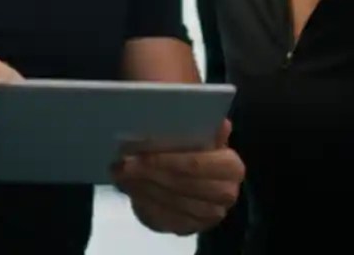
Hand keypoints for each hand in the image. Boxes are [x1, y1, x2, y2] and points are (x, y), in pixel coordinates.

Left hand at [112, 119, 244, 235]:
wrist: (199, 183)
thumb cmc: (199, 152)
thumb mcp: (204, 137)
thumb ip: (208, 132)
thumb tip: (221, 123)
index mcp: (232, 168)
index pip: (195, 165)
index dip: (165, 160)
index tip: (139, 153)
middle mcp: (225, 195)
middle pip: (180, 184)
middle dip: (149, 173)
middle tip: (123, 163)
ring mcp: (208, 217)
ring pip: (170, 202)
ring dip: (143, 187)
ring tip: (121, 174)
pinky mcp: (189, 229)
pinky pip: (163, 219)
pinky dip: (143, 203)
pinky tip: (130, 189)